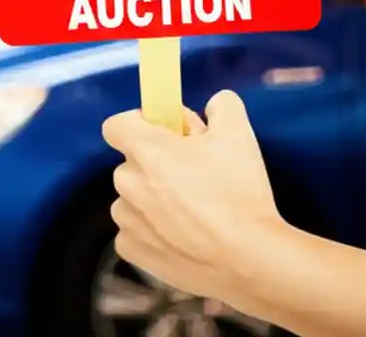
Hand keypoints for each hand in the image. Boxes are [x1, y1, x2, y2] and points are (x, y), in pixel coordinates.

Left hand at [102, 90, 288, 303]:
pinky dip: (153, 230)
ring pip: (133, 197)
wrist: (250, 260)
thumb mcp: (239, 135)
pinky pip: (135, 229)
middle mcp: (127, 182)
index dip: (140, 124)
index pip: (116, 125)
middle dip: (158, 162)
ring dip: (154, 197)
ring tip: (195, 209)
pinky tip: (184, 235)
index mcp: (146, 150)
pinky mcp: (132, 249)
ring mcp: (127, 218)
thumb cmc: (241, 195)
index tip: (165, 132)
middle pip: (133, 161)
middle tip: (196, 173)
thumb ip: (222, 107)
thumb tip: (214, 104)